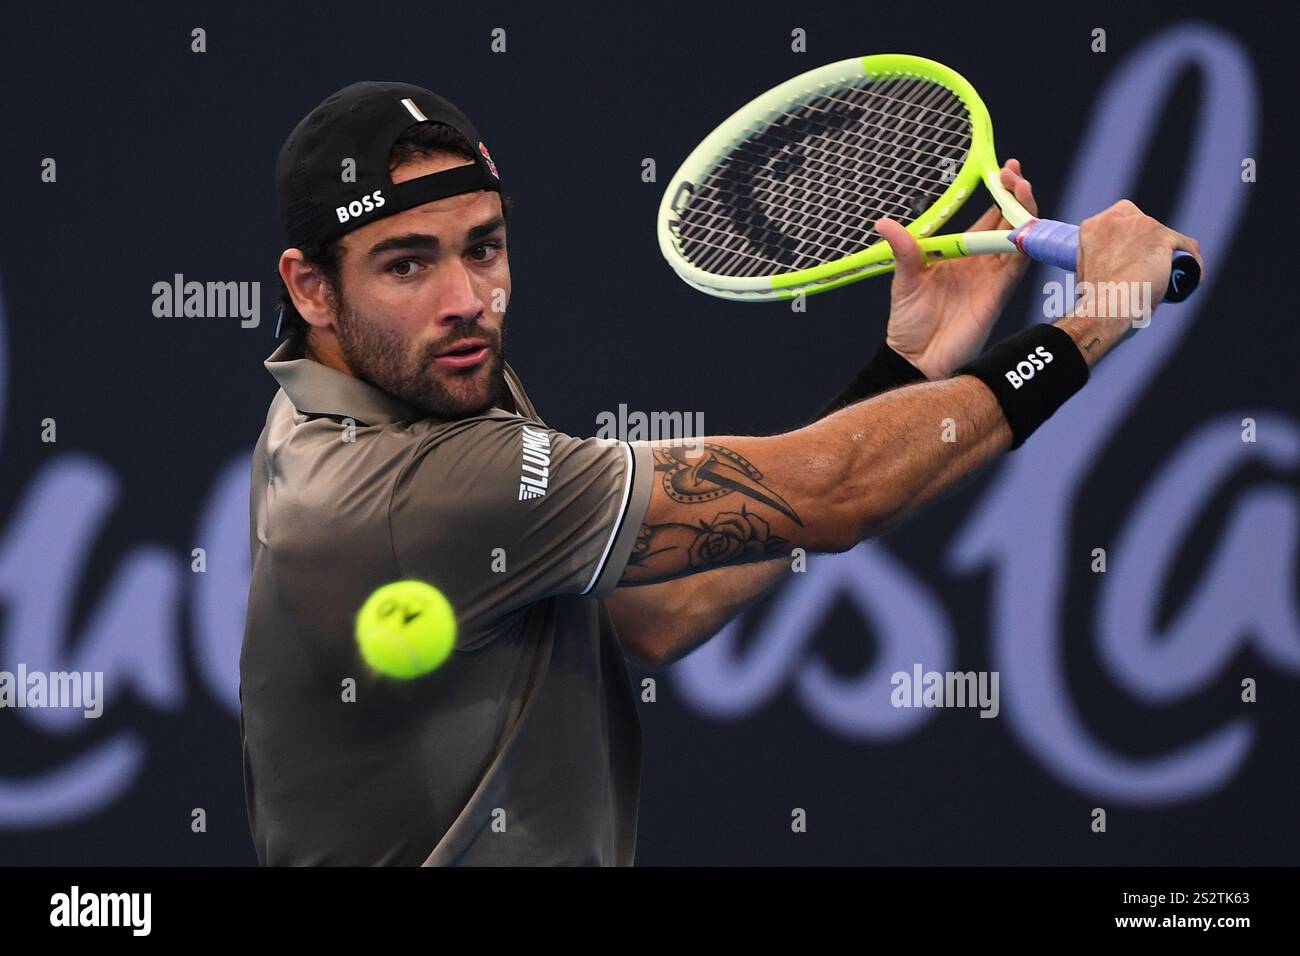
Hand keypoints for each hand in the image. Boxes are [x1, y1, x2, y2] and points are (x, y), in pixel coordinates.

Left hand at [876, 158, 1037, 379]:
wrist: (914, 359)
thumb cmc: (909, 323)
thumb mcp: (903, 280)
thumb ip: (903, 251)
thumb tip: (883, 222)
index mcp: (959, 254)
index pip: (986, 217)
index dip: (997, 194)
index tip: (1002, 169)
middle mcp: (980, 263)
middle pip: (1007, 223)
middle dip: (1015, 196)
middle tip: (1013, 173)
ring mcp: (992, 278)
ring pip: (1017, 239)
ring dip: (1022, 214)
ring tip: (1022, 189)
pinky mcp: (997, 295)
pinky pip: (1017, 266)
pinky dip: (1024, 245)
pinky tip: (1025, 226)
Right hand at [1075, 199, 1203, 320]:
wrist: (1105, 308)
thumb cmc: (1095, 301)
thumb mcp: (1088, 272)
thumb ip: (1100, 262)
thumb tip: (1115, 273)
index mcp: (1093, 227)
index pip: (1121, 221)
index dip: (1130, 238)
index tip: (1134, 255)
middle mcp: (1116, 219)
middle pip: (1144, 224)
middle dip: (1150, 242)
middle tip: (1151, 267)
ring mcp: (1141, 225)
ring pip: (1167, 235)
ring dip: (1172, 252)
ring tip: (1174, 276)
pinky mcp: (1163, 236)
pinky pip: (1187, 245)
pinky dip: (1193, 260)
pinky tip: (1194, 275)